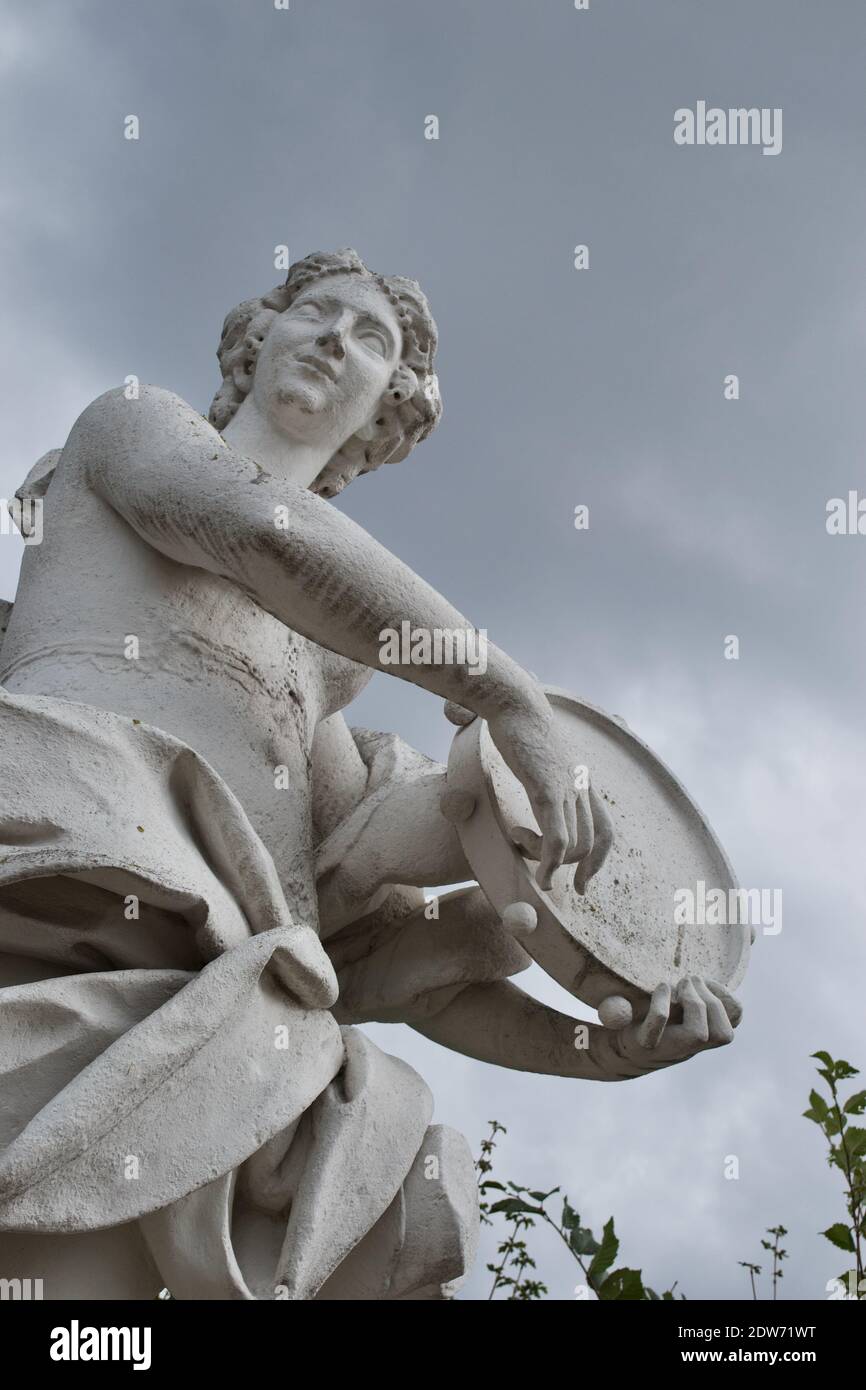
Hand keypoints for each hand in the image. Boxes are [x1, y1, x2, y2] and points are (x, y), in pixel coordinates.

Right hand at [486, 693, 612, 892]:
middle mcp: (581, 788)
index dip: (597, 861)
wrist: (516, 702)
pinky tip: (537, 872)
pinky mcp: (547, 788)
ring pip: (572, 846)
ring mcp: (567, 789)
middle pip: (590, 845)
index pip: (605, 829)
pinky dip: (549, 861)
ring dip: (546, 860)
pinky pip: (556, 836)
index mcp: (582, 782)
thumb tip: (533, 776)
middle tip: (545, 876)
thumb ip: (544, 772)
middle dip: (572, 868)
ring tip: (519, 842)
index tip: (582, 883)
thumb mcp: (540, 755)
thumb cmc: (520, 725)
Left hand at [611, 976, 741, 1071]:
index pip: (728, 1032)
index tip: (708, 984)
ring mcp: (666, 1048)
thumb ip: (690, 999)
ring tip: (680, 984)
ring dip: (694, 1002)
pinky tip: (662, 987)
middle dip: (712, 1001)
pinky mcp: (642, 1042)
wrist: (613, 1048)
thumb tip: (698, 982)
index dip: (729, 1005)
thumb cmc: (646, 1023)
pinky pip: (657, 1025)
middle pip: (723, 1035)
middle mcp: (686, 1049)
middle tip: (691, 980)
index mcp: (697, 1041)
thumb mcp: (672, 1009)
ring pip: (698, 1034)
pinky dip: (661, 1004)